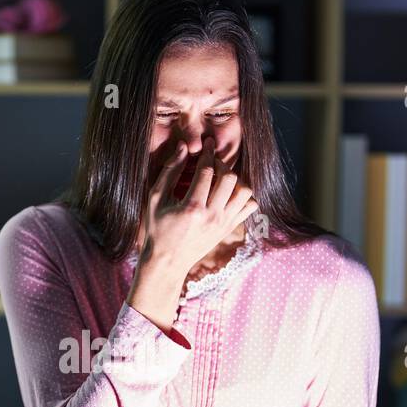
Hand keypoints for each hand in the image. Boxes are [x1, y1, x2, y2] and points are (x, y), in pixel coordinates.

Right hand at [139, 137, 258, 275]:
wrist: (168, 262)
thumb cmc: (157, 229)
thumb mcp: (156, 199)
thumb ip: (169, 171)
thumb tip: (183, 147)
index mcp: (192, 208)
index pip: (207, 171)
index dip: (208, 153)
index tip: (207, 143)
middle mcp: (212, 217)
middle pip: (230, 178)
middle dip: (222, 164)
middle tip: (212, 162)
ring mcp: (223, 224)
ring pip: (244, 192)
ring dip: (236, 180)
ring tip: (222, 178)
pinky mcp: (229, 229)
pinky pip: (249, 207)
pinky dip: (244, 196)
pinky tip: (229, 193)